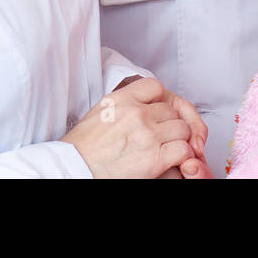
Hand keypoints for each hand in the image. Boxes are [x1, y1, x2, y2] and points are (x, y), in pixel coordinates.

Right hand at [62, 76, 208, 178]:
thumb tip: (135, 104)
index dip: (160, 101)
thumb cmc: (81, 150)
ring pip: (183, 129)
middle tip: (162, 137)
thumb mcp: (98, 113)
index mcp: (121, 100)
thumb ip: (121, 104)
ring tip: (167, 150)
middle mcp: (136, 113)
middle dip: (170, 124)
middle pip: (172, 110)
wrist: (73, 170)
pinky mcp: (155, 158)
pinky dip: (181, 157)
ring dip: (178, 140)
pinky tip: (170, 162)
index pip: (156, 87)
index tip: (157, 114)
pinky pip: (184, 150)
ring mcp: (147, 134)